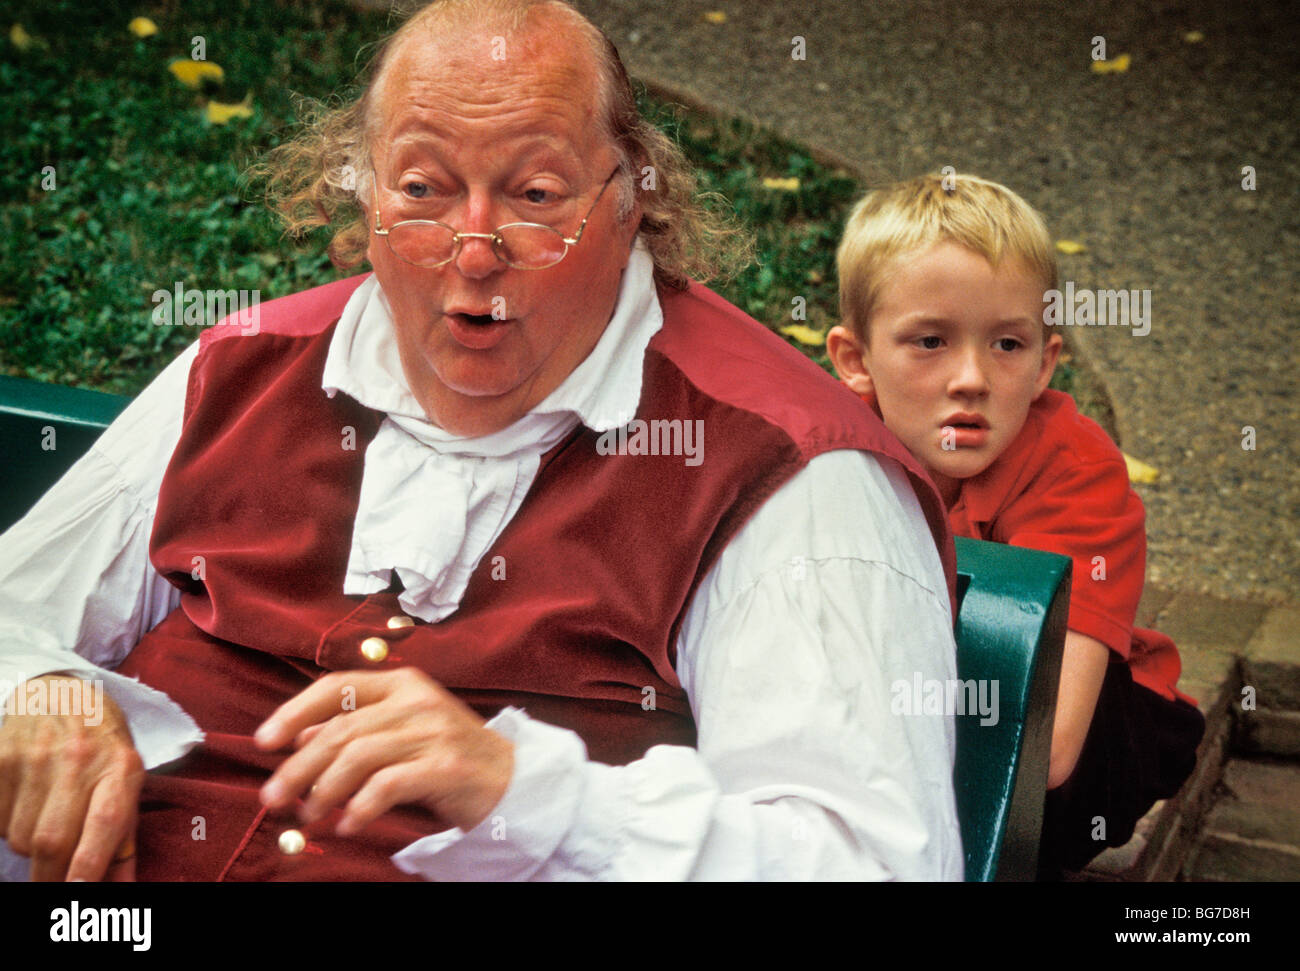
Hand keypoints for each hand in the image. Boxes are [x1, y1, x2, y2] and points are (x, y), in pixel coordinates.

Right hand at [0, 674, 142, 881]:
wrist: (58, 691)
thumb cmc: (101, 745)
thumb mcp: (126, 781)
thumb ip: (122, 839)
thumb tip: (121, 889)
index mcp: (120, 768)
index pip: (104, 823)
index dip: (88, 866)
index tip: (75, 893)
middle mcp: (78, 760)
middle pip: (52, 840)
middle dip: (50, 876)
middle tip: (55, 884)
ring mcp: (34, 758)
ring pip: (19, 837)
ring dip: (30, 846)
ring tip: (47, 821)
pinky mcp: (0, 759)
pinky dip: (7, 826)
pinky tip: (25, 805)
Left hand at [254, 668, 513, 835]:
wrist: (510, 780)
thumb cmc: (446, 757)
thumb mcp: (400, 734)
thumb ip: (356, 730)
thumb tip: (299, 738)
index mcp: (402, 684)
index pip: (338, 686)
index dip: (295, 711)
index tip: (264, 741)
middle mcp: (417, 700)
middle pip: (340, 728)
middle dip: (298, 767)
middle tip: (273, 798)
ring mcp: (434, 730)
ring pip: (358, 755)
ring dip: (324, 791)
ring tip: (310, 816)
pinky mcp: (446, 765)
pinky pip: (388, 784)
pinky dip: (360, 807)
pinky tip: (348, 824)